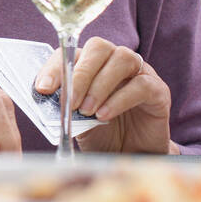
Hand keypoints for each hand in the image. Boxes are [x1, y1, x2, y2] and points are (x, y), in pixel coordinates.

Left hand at [34, 37, 170, 153]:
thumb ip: (62, 104)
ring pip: (121, 59)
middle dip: (79, 74)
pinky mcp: (158, 90)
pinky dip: (119, 99)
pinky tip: (104, 115)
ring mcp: (140, 71)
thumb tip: (43, 96)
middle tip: (69, 102)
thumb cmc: (100, 132)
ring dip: (100, 85)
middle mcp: (115, 60)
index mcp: (91, 62)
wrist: (129, 154)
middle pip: (98, 47)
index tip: (42, 88)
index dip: (55, 67)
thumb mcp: (74, 119)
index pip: (70, 52)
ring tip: (87, 111)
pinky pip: (141, 84)